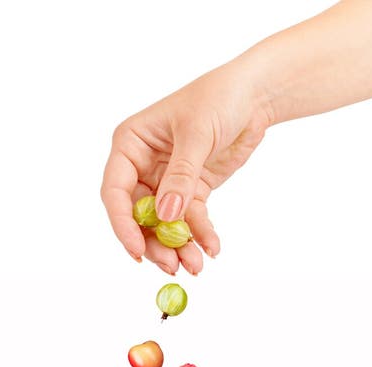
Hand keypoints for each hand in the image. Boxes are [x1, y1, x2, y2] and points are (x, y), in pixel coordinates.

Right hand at [101, 61, 271, 274]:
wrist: (255, 95)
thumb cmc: (220, 97)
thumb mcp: (197, 134)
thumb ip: (181, 176)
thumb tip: (166, 214)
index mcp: (131, 143)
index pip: (116, 191)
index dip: (123, 224)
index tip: (137, 251)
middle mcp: (143, 164)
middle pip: (138, 215)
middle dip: (154, 242)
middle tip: (172, 265)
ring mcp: (167, 180)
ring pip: (163, 223)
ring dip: (177, 246)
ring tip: (195, 265)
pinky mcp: (191, 191)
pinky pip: (190, 220)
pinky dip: (199, 235)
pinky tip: (211, 248)